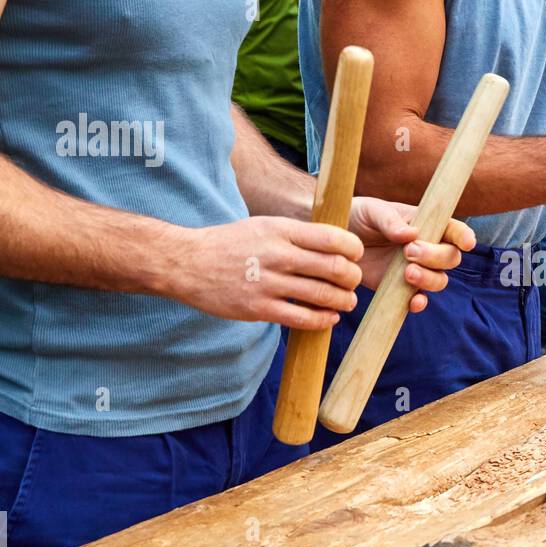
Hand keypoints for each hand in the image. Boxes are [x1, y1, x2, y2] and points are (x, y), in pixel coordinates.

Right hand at [168, 216, 365, 329]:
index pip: (332, 238)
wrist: (188, 263)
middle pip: (334, 268)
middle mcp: (277, 255)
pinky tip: (329, 318)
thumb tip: (337, 244)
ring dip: (342, 301)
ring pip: (322, 295)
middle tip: (354, 281)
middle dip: (352, 278)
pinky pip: (302, 318)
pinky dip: (323, 320)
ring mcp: (268, 283)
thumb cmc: (232, 243)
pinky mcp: (259, 309)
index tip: (356, 255)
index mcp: (281, 230)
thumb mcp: (265, 226)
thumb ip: (298, 235)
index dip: (353, 249)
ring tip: (347, 301)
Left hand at [347, 197, 475, 313]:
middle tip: (409, 252)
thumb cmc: (359, 218)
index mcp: (426, 224)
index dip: (463, 236)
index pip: (452, 230)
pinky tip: (412, 301)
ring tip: (407, 272)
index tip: (466, 243)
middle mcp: (427, 248)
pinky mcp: (401, 288)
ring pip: (440, 280)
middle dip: (436, 257)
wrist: (336, 243)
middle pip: (451, 257)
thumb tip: (410, 234)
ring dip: (429, 279)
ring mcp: (416, 269)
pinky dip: (419, 303)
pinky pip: (419, 299)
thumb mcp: (371, 211)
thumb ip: (390, 220)